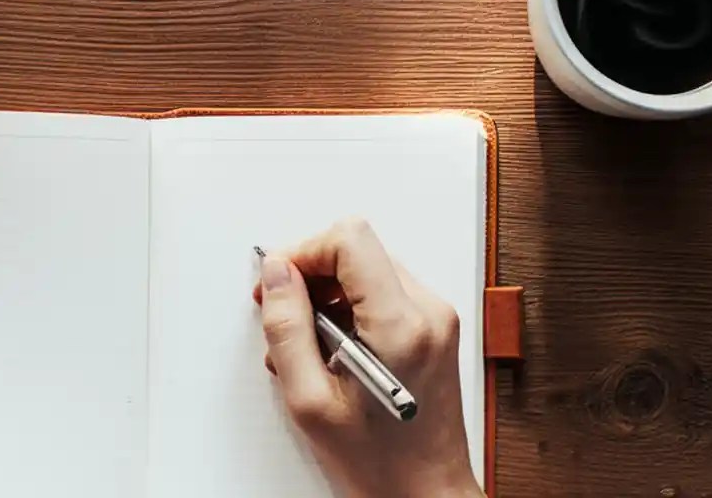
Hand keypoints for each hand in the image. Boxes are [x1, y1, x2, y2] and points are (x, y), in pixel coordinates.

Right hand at [254, 219, 482, 497]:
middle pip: (358, 249)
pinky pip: (382, 291)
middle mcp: (427, 312)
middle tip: (281, 313)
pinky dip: (349, 308)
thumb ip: (287, 327)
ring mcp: (436, 318)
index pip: (350, 240)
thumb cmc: (380, 464)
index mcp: (400, 326)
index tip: (277, 282)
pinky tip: (331, 348)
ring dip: (327, 294)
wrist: (425, 493)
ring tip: (307, 345)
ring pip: (367, 267)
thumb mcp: (310, 399)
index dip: (303, 252)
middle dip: (311, 274)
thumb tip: (276, 274)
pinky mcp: (434, 327)